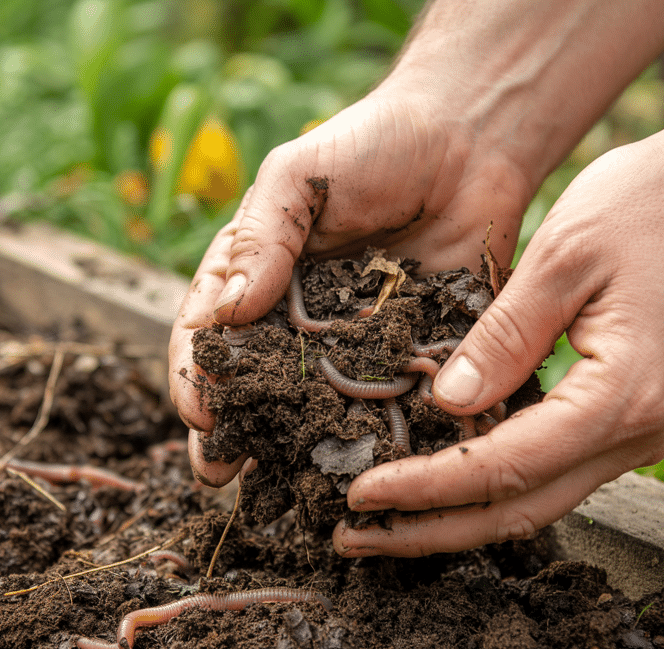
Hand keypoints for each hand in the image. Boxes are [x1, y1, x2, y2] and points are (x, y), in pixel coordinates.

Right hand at [169, 90, 532, 484]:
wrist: (468, 141)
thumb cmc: (370, 146)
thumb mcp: (296, 177)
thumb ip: (260, 239)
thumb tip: (225, 312)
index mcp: (254, 279)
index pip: (207, 337)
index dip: (195, 376)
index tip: (199, 411)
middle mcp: (295, 324)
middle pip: (252, 391)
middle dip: (232, 437)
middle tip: (219, 474)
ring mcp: (352, 349)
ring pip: (314, 415)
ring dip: (295, 456)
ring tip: (282, 492)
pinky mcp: (411, 360)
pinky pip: (390, 410)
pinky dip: (376, 444)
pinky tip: (366, 474)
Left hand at [333, 129, 663, 555]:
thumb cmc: (647, 205)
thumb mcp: (561, 256)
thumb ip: (503, 337)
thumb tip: (444, 406)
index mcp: (622, 397)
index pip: (504, 468)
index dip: (426, 488)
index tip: (360, 495)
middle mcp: (637, 435)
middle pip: (519, 511)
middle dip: (431, 531)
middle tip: (353, 538)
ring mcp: (638, 435)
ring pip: (535, 504)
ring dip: (456, 518)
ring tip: (381, 523)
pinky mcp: (626, 421)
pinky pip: (550, 473)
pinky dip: (490, 487)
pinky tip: (437, 483)